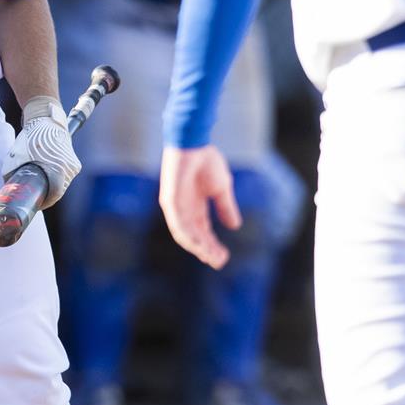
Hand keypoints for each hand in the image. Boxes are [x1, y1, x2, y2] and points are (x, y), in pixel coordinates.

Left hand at [3, 95, 81, 207]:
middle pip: (59, 190)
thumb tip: (6, 187)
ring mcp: (72, 165)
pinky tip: (48, 178)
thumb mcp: (15, 157)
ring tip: (41, 188)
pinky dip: (58, 178)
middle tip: (35, 198)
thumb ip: (10, 174)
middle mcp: (68, 169)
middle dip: (47, 195)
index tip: (36, 204)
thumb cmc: (30, 138)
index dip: (45, 202)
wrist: (45, 119)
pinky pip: (65, 175)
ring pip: (63, 183)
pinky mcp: (74, 161)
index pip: (54, 195)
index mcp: (57, 170)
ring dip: (53, 187)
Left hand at [160, 145, 239, 269]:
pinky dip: (187, 236)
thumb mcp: (221, 189)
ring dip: (198, 247)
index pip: (203, 233)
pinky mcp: (170, 201)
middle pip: (194, 237)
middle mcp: (184, 210)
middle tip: (219, 262)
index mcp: (195, 208)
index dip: (213, 246)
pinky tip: (198, 245)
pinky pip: (177, 223)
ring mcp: (175, 207)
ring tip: (210, 257)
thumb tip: (235, 226)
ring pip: (184, 234)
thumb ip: (226, 207)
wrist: (194, 143)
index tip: (224, 258)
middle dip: (207, 250)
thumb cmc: (206, 162)